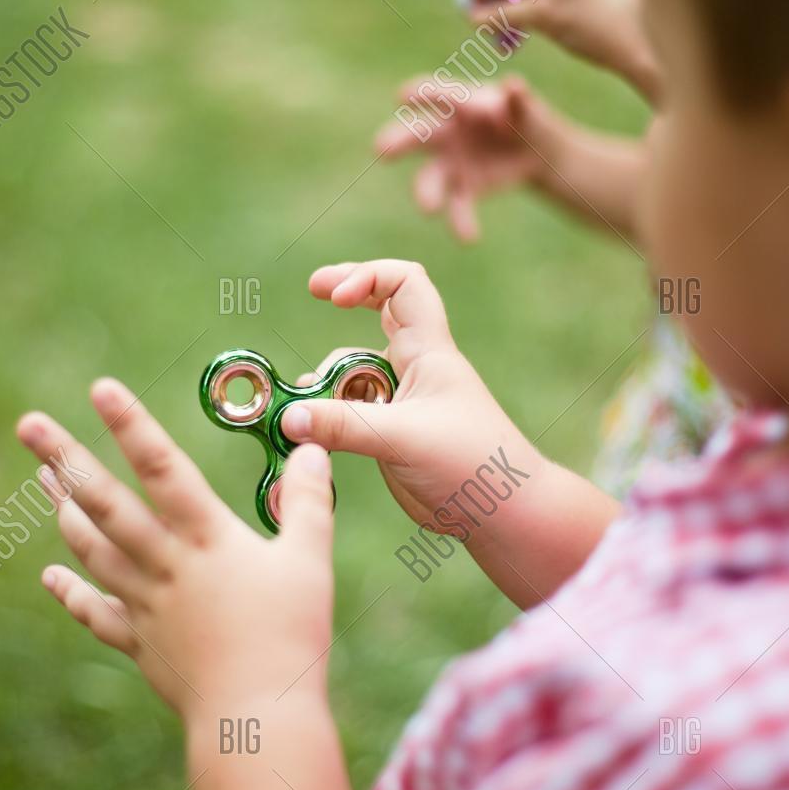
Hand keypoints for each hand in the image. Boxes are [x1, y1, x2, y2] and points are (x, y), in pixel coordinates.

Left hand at [16, 381, 338, 717]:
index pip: (163, 468)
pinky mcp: (142, 644)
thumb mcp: (310, 562)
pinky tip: (50, 576)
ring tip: (42, 479)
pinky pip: (98, 614)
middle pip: (106, 503)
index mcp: (207, 539)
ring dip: (64, 511)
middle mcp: (166, 565)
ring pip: (93, 549)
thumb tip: (311, 448)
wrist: (256, 719)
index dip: (131, 425)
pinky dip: (72, 593)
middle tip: (27, 424)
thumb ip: (308, 502)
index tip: (99, 388)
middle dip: (65, 459)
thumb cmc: (291, 638)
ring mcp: (147, 605)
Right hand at [282, 260, 536, 526]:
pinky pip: (352, 409)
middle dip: (348, 293)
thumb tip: (287, 417)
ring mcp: (402, 399)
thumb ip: (344, 425)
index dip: (367, 276)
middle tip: (314, 289)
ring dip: (326, 378)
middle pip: (381, 308)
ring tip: (301, 406)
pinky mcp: (392, 432)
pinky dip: (328, 414)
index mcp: (428, 352)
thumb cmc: (470, 464)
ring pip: (355, 369)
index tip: (332, 296)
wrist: (501, 513)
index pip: (404, 285)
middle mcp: (414, 367)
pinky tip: (309, 433)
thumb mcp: (401, 438)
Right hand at [376, 74, 645, 244]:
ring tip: (427, 208)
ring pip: (430, 178)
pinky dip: (460, 221)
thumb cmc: (524, 118)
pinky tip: (469, 238)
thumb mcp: (527, 108)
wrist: (535, 151)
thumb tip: (514, 86)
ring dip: (426, 193)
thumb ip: (518, 100)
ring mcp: (450, 163)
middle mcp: (445, 134)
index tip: (403, 96)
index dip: (420, 94)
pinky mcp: (464, 189)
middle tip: (381, 148)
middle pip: (417, 137)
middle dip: (398, 141)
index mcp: (459, 105)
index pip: (437, 96)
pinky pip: (457, 206)